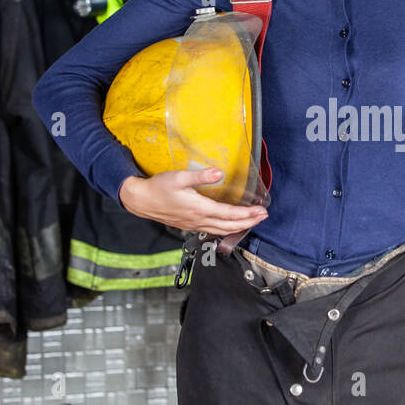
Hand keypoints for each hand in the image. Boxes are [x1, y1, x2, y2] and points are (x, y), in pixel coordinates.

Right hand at [118, 168, 268, 234]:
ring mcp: (194, 225)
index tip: (261, 210)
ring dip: (239, 227)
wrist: (140, 201)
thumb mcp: (179, 177)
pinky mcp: (189, 225)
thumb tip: (219, 173)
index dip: (247, 214)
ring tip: (252, 222)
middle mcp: (199, 220)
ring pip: (222, 230)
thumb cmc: (159, 188)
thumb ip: (201, 176)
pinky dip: (226, 229)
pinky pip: (212, 231)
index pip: (230, 214)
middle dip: (249, 222)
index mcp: (200, 208)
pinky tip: (230, 226)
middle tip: (263, 217)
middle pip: (229, 226)